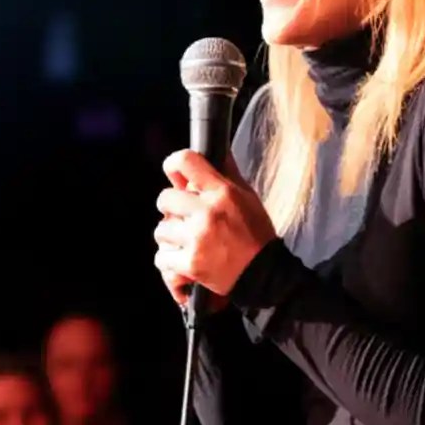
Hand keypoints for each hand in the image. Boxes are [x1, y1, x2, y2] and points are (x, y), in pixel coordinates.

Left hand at [153, 149, 276, 299]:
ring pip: (160, 230)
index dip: (173, 164)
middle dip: (171, 207)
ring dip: (170, 236)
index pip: (186, 162)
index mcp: (222, 193)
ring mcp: (196, 239)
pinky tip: (182, 260)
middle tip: (182, 215)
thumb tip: (217, 150)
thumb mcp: (248, 197)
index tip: (173, 171)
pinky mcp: (190, 265)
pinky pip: (161, 257)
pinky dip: (169, 261)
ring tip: (185, 241)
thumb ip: (228, 174)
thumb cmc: (257, 235)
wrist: (264, 274)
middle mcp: (206, 213)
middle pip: (164, 198)